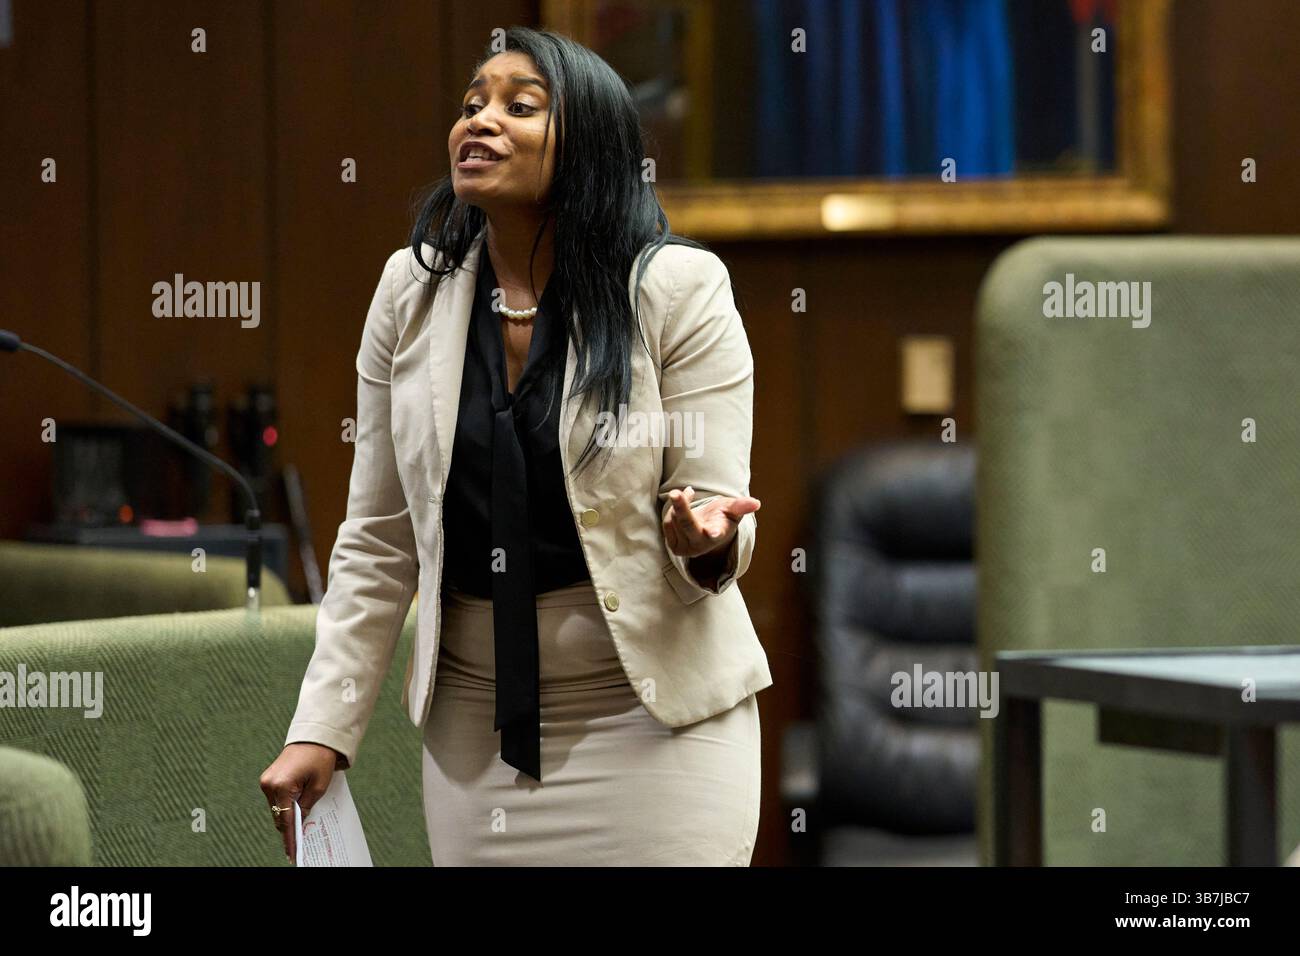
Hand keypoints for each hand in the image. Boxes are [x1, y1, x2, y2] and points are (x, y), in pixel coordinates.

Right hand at [259, 743, 339, 861]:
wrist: (313, 738)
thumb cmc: (319, 760)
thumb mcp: (319, 786)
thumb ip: (306, 806)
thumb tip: (299, 822)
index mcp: (282, 786)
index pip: (285, 819)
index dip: (290, 838)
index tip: (292, 853)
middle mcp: (269, 784)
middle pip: (279, 816)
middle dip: (289, 827)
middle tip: (298, 844)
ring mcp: (266, 781)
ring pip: (277, 808)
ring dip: (287, 815)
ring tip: (298, 828)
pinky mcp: (268, 778)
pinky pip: (276, 799)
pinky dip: (285, 805)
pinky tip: (295, 812)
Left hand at [662, 485, 760, 559]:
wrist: (708, 531)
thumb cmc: (721, 517)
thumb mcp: (732, 510)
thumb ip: (741, 506)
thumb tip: (756, 503)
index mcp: (717, 535)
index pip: (716, 534)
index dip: (715, 532)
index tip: (714, 532)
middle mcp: (701, 545)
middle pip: (688, 524)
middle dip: (681, 508)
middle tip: (675, 493)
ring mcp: (685, 548)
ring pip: (674, 518)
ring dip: (680, 504)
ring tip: (689, 497)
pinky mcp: (674, 547)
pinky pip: (668, 522)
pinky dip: (674, 510)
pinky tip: (682, 506)